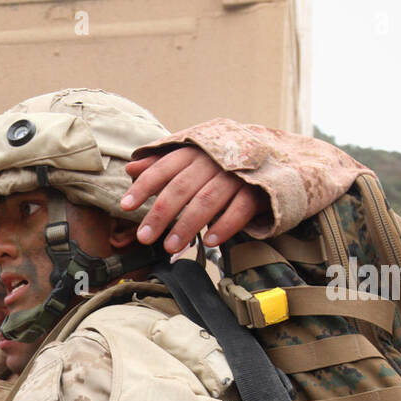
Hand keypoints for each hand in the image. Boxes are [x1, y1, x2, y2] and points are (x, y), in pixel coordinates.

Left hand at [122, 145, 266, 253]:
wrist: (274, 161)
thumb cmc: (220, 165)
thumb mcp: (192, 161)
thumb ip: (162, 166)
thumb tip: (130, 170)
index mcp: (195, 152)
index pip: (164, 168)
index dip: (144, 186)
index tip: (125, 206)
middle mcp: (214, 160)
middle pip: (182, 187)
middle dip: (161, 214)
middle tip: (144, 238)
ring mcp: (237, 174)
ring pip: (207, 200)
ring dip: (187, 225)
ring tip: (171, 247)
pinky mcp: (258, 189)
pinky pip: (239, 209)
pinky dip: (224, 225)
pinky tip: (210, 242)